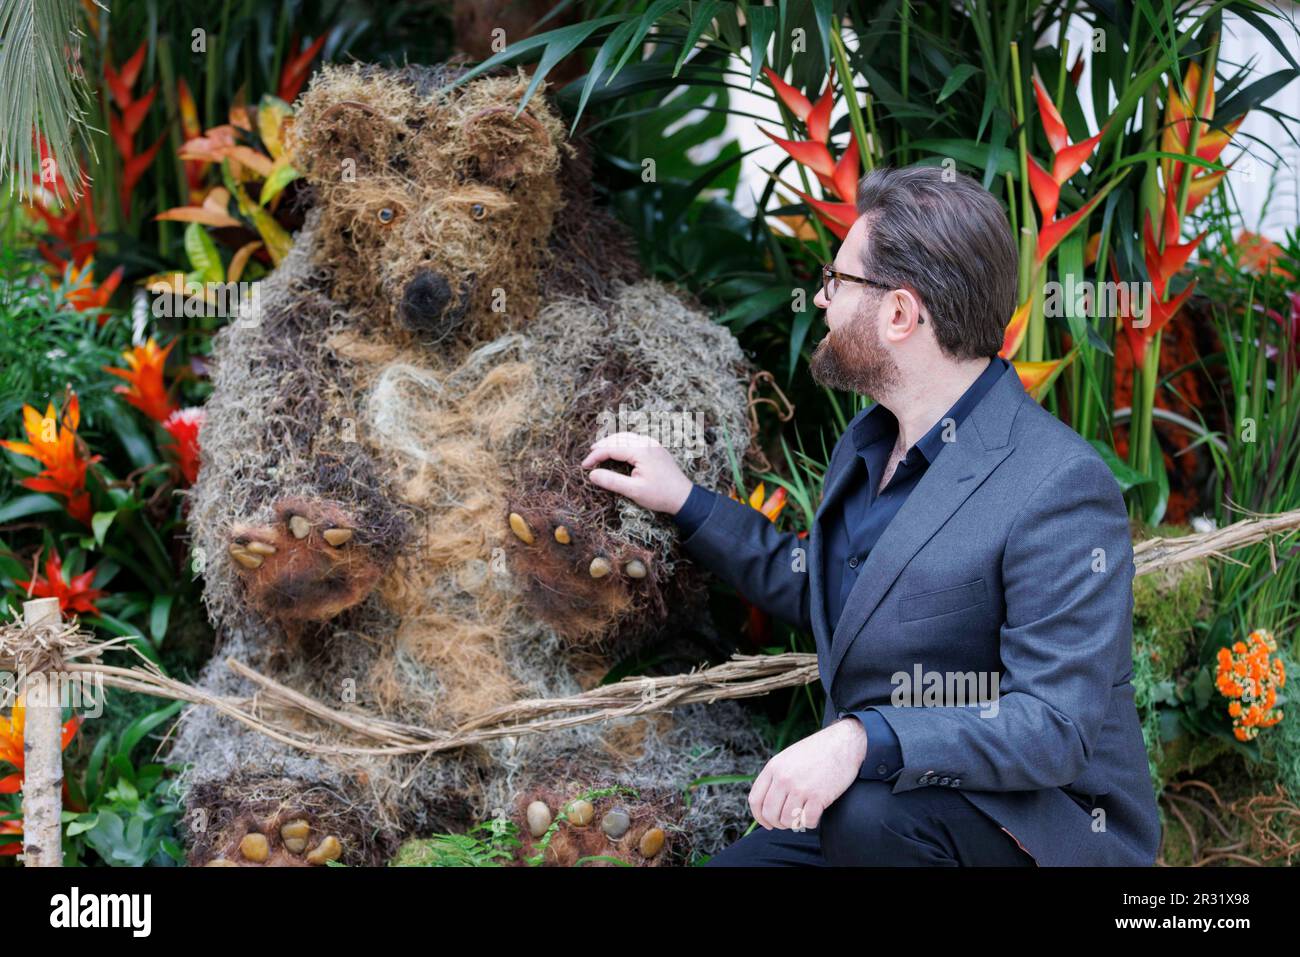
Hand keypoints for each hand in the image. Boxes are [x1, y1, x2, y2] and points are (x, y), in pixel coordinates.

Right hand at [581, 432, 693, 513]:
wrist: (684, 497)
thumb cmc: (660, 495)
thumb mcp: (633, 491)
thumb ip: (612, 481)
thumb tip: (592, 474)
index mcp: (641, 450)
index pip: (611, 448)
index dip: (595, 456)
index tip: (584, 466)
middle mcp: (647, 442)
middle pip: (618, 438)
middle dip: (601, 446)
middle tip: (588, 457)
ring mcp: (653, 443)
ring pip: (626, 437)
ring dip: (611, 443)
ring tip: (598, 451)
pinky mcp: (656, 448)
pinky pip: (634, 440)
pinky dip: (621, 443)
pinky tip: (617, 451)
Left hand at [749, 718, 866, 829]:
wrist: (843, 743)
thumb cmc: (817, 751)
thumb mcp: (788, 757)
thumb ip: (776, 776)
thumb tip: (767, 802)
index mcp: (774, 767)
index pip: (755, 800)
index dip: (759, 817)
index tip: (767, 823)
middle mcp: (784, 778)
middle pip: (769, 813)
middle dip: (776, 824)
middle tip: (786, 823)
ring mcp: (800, 788)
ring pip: (787, 820)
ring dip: (794, 824)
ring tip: (802, 816)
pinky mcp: (819, 796)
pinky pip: (807, 822)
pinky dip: (811, 823)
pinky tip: (815, 814)